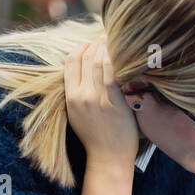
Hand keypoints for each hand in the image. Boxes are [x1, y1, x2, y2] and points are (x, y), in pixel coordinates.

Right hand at [64, 36, 137, 173]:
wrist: (108, 157)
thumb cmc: (95, 136)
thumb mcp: (78, 114)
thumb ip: (78, 93)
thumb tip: (82, 74)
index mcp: (70, 97)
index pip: (71, 62)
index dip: (81, 48)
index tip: (91, 42)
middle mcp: (81, 96)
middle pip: (85, 59)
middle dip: (96, 44)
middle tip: (106, 36)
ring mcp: (98, 100)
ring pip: (98, 64)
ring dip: (106, 48)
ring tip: (114, 40)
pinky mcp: (115, 104)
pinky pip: (113, 76)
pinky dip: (116, 62)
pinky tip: (123, 55)